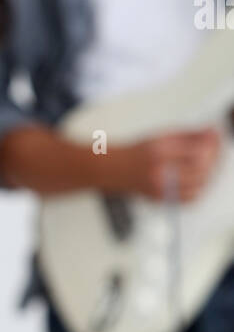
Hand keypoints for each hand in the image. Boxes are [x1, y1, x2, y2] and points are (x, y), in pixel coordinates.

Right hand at [108, 127, 222, 201]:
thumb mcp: (162, 135)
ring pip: (199, 185)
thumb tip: (212, 133)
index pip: (197, 151)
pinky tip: (200, 177)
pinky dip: (201, 187)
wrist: (115, 170)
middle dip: (214, 158)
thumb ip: (188, 134)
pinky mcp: (163, 199)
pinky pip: (191, 197)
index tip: (215, 137)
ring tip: (209, 161)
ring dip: (209, 172)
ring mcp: (162, 188)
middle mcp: (161, 172)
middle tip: (216, 149)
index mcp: (160, 151)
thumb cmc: (137, 151)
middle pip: (201, 170)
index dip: (212, 145)